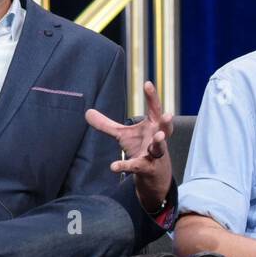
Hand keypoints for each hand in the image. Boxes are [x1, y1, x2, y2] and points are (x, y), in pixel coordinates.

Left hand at [85, 80, 174, 211]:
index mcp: (153, 126)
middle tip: (168, 115)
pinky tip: (113, 166)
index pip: (154, 109)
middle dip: (167, 122)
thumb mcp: (123, 135)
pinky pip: (137, 166)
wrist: (152, 173)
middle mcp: (157, 138)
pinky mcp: (147, 168)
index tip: (147, 83)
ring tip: (158, 137)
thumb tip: (87, 112)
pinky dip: (125, 166)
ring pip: (160, 148)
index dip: (152, 97)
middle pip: (165, 129)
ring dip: (159, 142)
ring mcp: (155, 154)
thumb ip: (106, 125)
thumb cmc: (140, 147)